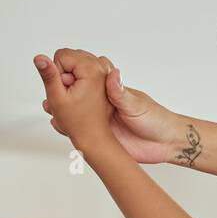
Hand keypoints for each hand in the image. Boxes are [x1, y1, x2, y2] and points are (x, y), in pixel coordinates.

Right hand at [37, 48, 182, 162]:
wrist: (167, 144)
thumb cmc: (156, 119)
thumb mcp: (136, 104)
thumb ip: (121, 93)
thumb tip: (112, 74)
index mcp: (109, 90)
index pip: (85, 77)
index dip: (73, 77)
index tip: (62, 80)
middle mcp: (103, 103)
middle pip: (77, 94)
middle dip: (62, 93)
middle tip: (49, 96)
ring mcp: (102, 120)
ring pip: (77, 113)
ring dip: (63, 111)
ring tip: (50, 110)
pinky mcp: (104, 137)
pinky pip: (83, 132)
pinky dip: (71, 128)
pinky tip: (60, 127)